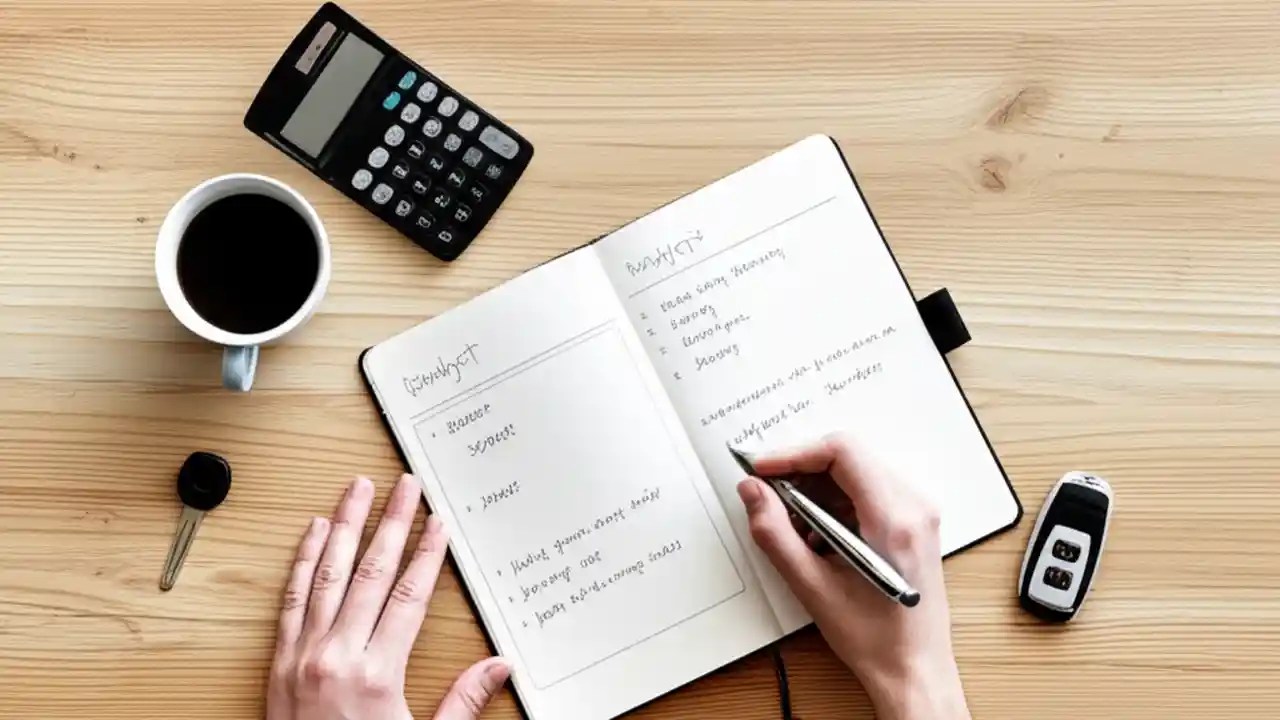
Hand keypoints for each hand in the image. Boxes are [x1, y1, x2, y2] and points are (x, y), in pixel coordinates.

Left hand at [268, 475, 509, 719]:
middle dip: (391, 523)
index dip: (427, 554)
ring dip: (345, 527)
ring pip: (328, 575)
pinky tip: (315, 533)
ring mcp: (304, 656)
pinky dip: (304, 562)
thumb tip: (500, 668)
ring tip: (357, 490)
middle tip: (404, 487)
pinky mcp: (280, 663)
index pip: (409, 596)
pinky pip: (293, 599)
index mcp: (379, 674)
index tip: (437, 523)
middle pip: (372, 573)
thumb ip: (462, 702)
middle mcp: (338, 657)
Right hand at [737, 434, 970, 719]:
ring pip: (853, 472)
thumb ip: (776, 534)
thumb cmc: (878, 640)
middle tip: (770, 499)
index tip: (762, 469)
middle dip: (801, 473)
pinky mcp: (911, 521)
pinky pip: (865, 491)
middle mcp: (914, 507)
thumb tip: (753, 493)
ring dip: (816, 492)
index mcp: (896, 519)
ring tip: (798, 532)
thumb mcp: (814, 588)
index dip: (795, 453)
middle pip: (847, 457)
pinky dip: (833, 505)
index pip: (843, 452)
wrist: (915, 670)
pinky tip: (819, 539)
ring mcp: (916, 512)